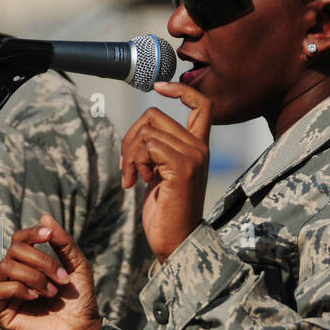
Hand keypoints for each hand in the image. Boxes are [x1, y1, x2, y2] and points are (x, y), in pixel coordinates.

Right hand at [0, 214, 101, 329]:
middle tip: (61, 278)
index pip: (19, 240)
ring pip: (7, 267)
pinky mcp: (1, 313)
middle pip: (14, 251)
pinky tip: (35, 298)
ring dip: (34, 277)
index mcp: (30, 265)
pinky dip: (19, 288)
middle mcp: (15, 277)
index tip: (48, 235)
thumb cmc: (80, 302)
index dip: (31, 233)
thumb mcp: (76, 266)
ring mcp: (7, 295)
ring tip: (51, 292)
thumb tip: (44, 215)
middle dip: (41, 261)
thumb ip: (62, 242)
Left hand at [121, 81, 211, 261]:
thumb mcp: (161, 175)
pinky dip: (133, 162)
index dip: (180, 90)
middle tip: (128, 166)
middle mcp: (200, 148)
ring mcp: (193, 156)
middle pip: (154, 116)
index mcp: (198, 147)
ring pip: (147, 130)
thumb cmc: (166, 212)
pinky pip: (147, 146)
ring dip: (129, 154)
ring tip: (133, 178)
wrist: (176, 242)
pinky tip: (136, 183)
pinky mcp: (182, 167)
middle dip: (130, 139)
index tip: (159, 88)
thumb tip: (140, 132)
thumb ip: (157, 152)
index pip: (201, 104)